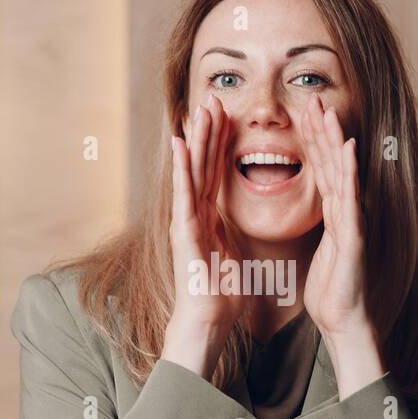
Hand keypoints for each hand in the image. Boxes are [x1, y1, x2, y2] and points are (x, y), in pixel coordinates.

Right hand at [163, 93, 244, 376]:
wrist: (207, 320)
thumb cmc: (221, 293)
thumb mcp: (233, 252)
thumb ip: (230, 231)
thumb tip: (236, 219)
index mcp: (209, 217)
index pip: (216, 172)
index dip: (221, 143)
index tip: (228, 116)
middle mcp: (194, 214)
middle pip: (203, 164)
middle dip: (208, 131)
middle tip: (212, 98)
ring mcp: (186, 220)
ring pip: (193, 171)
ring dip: (196, 139)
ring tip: (198, 109)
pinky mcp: (183, 231)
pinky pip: (183, 194)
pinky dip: (182, 168)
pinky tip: (181, 144)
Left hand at [298, 94, 384, 395]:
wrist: (344, 320)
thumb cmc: (332, 290)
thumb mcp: (318, 249)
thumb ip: (319, 226)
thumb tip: (313, 211)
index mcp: (333, 214)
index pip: (320, 170)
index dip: (313, 140)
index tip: (305, 112)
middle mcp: (345, 212)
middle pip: (332, 164)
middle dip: (324, 130)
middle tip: (315, 98)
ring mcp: (352, 222)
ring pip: (343, 174)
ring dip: (336, 141)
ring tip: (330, 112)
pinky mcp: (354, 237)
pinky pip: (351, 200)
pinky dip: (350, 174)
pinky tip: (349, 150)